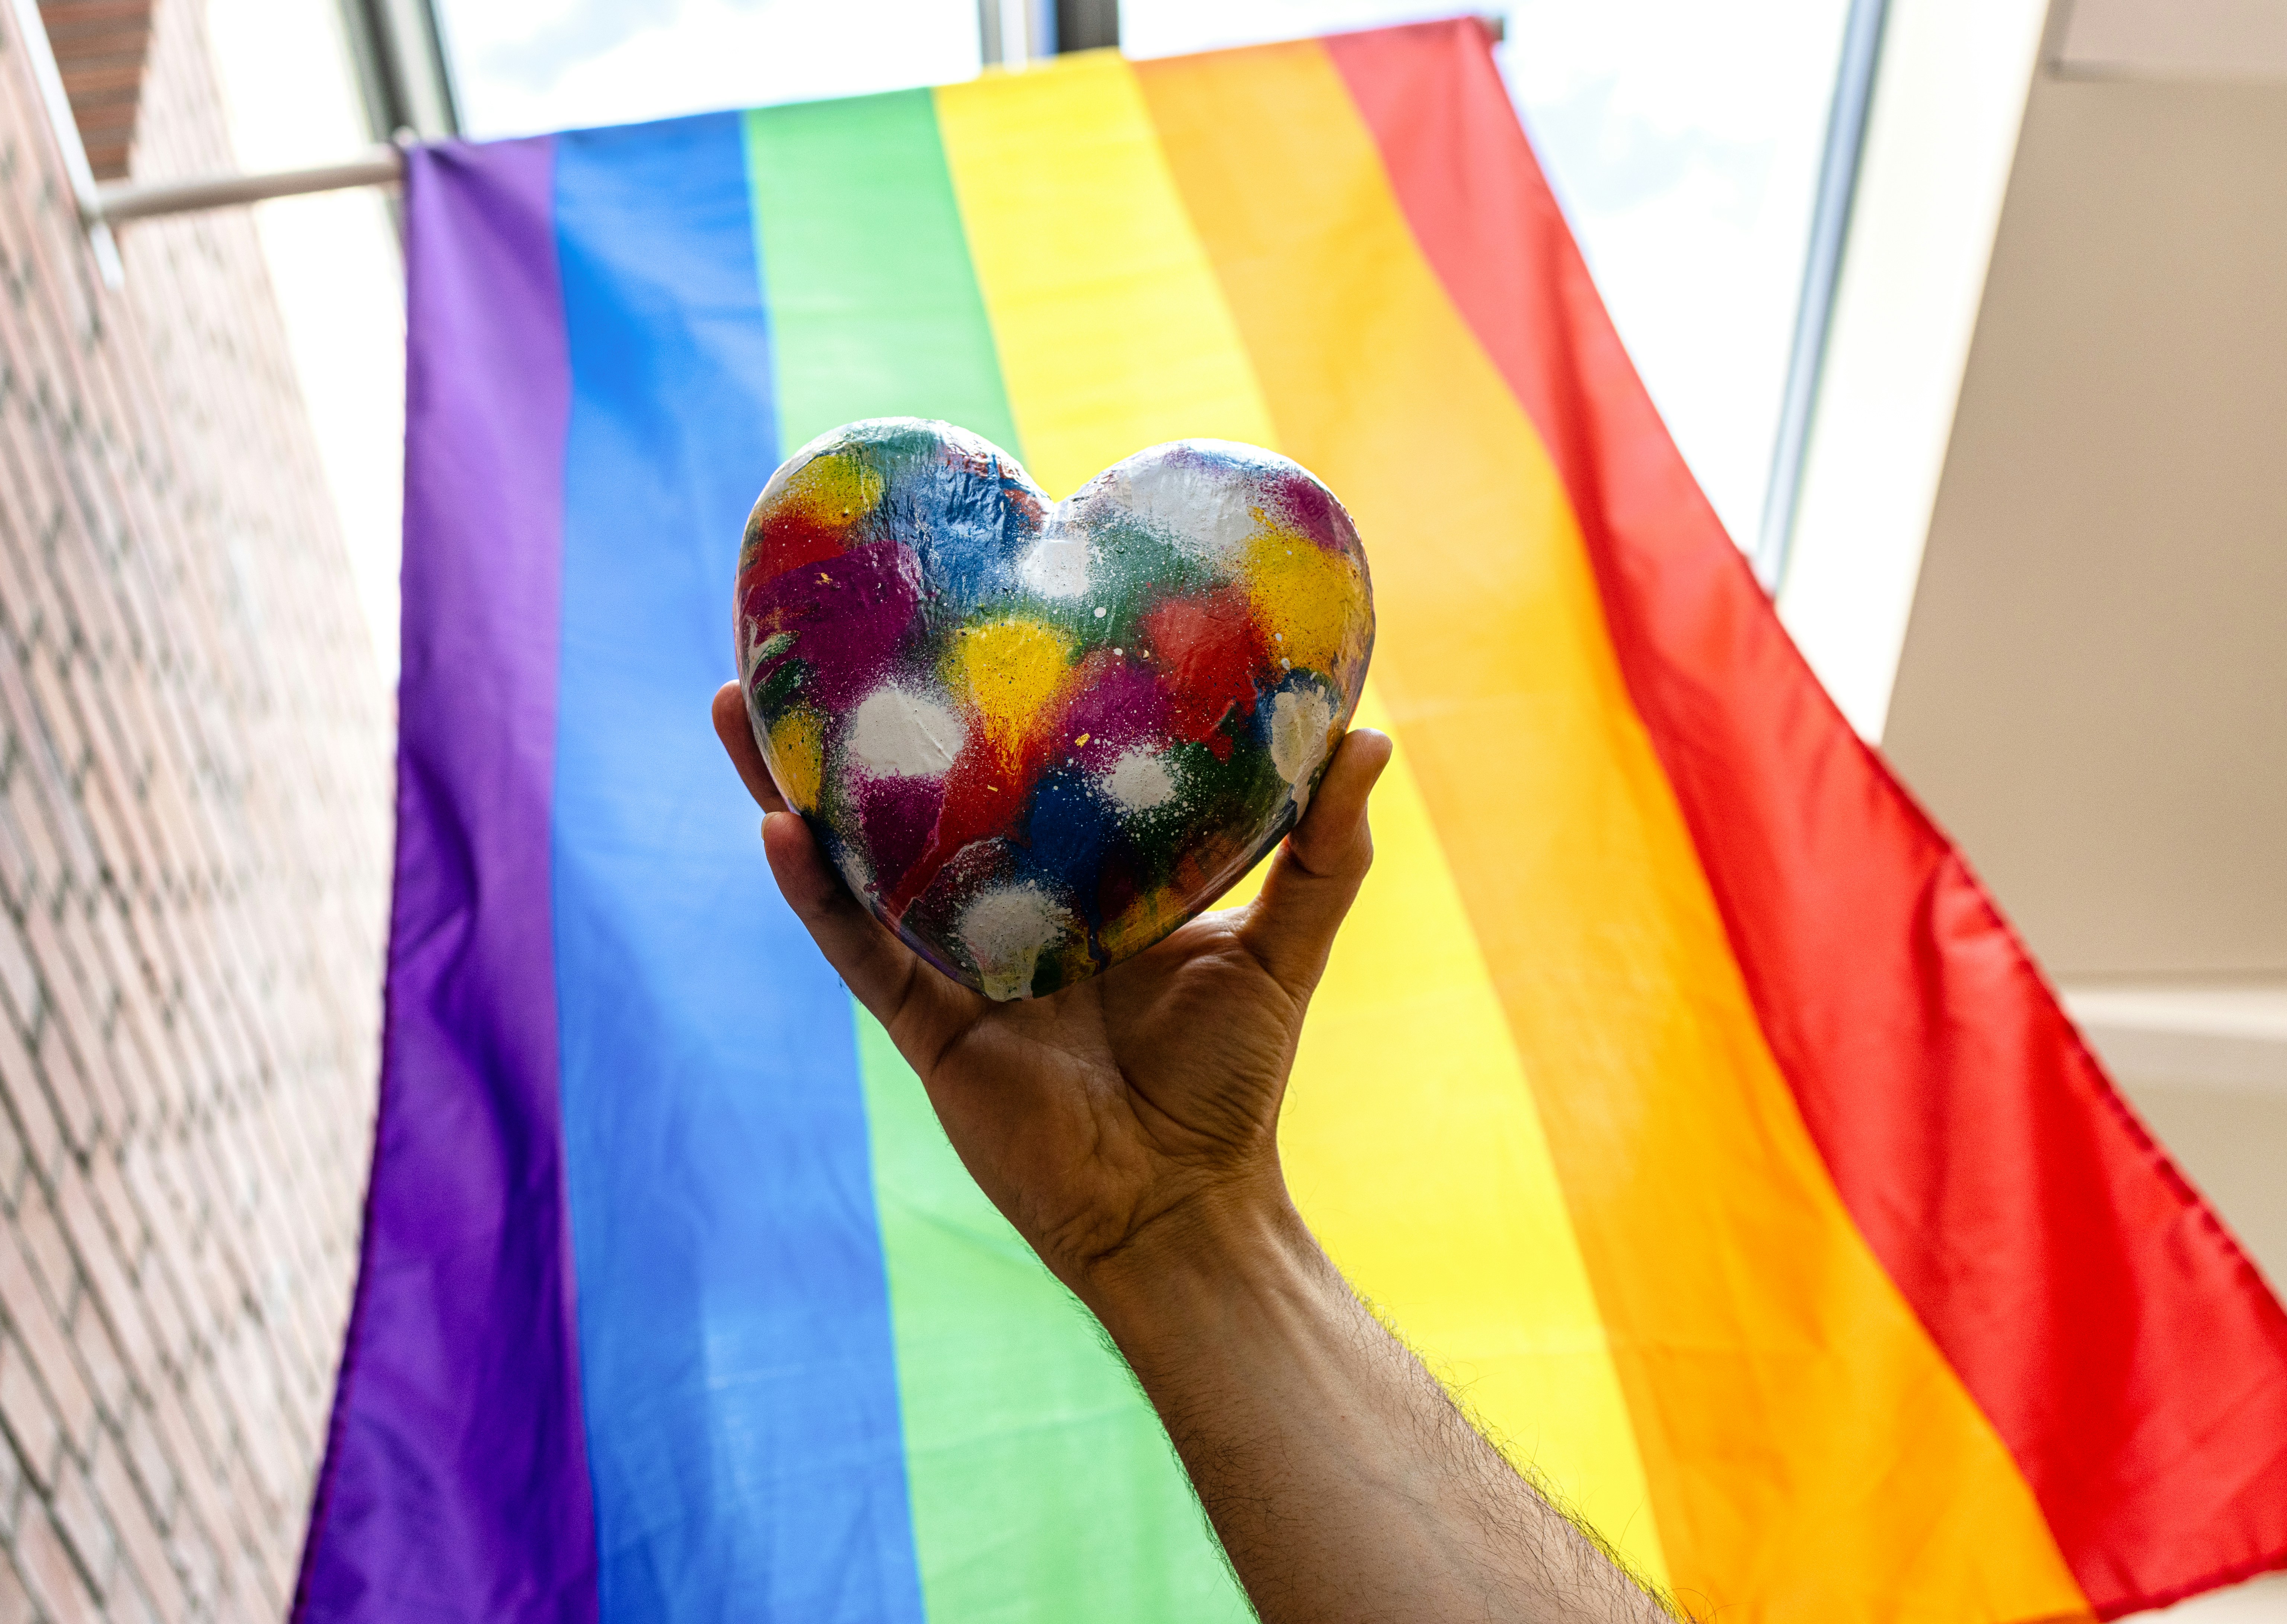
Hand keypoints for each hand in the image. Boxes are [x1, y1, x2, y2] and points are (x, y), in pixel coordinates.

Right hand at [709, 680, 1391, 1298]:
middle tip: (795, 640)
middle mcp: (999, 908)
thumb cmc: (1234, 1081)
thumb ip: (1324, 855)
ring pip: (854, 862)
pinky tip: (781, 827)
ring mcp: (951, 963)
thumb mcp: (1283, 950)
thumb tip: (1366, 737)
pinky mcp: (925, 1026)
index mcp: (1072, 878)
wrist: (1183, 1205)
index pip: (1007, 771)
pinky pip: (858, 948)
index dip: (965, 703)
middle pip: (907, 801)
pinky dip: (817, 893)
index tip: (937, 613)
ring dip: (793, 788)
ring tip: (738, 705)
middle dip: (843, 728)